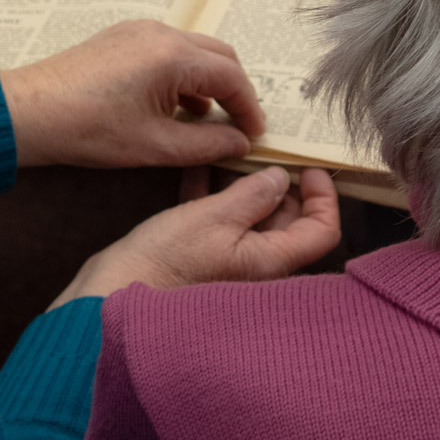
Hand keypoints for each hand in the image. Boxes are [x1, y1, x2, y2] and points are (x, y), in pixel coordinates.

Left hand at [0, 20, 264, 168]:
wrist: (29, 112)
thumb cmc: (87, 128)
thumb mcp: (155, 146)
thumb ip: (206, 145)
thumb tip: (238, 143)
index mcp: (173, 56)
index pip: (232, 77)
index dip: (249, 109)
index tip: (254, 135)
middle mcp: (161, 33)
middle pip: (219, 56)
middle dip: (234, 91)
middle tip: (238, 126)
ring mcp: (138, 30)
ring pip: (194, 51)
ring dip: (208, 83)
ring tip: (207, 122)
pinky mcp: (121, 37)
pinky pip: (168, 50)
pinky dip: (182, 75)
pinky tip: (174, 108)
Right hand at [50, 166, 341, 305]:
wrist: (116, 291)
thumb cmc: (167, 261)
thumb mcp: (214, 218)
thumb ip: (253, 195)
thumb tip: (281, 178)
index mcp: (271, 260)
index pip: (321, 231)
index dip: (323, 197)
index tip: (309, 168)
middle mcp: (256, 263)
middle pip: (288, 220)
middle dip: (282, 183)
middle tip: (270, 148)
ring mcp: (227, 258)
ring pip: (251, 215)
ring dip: (245, 183)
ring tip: (234, 150)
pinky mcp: (200, 252)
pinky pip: (219, 219)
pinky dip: (215, 193)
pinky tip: (202, 165)